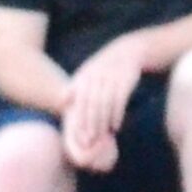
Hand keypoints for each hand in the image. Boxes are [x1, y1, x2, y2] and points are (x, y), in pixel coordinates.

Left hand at [60, 36, 144, 170]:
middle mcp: (96, 75)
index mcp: (85, 74)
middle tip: (89, 141)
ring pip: (105, 104)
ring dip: (103, 122)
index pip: (79, 100)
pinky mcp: (126, 80)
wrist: (130, 50)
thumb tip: (62, 100)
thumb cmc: (107, 67)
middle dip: (90, 123)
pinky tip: (116, 127)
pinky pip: (120, 100)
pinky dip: (117, 115)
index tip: (78, 136)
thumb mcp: (89, 72)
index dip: (79, 118)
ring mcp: (111, 77)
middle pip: (91, 103)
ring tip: (103, 137)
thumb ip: (76, 86)